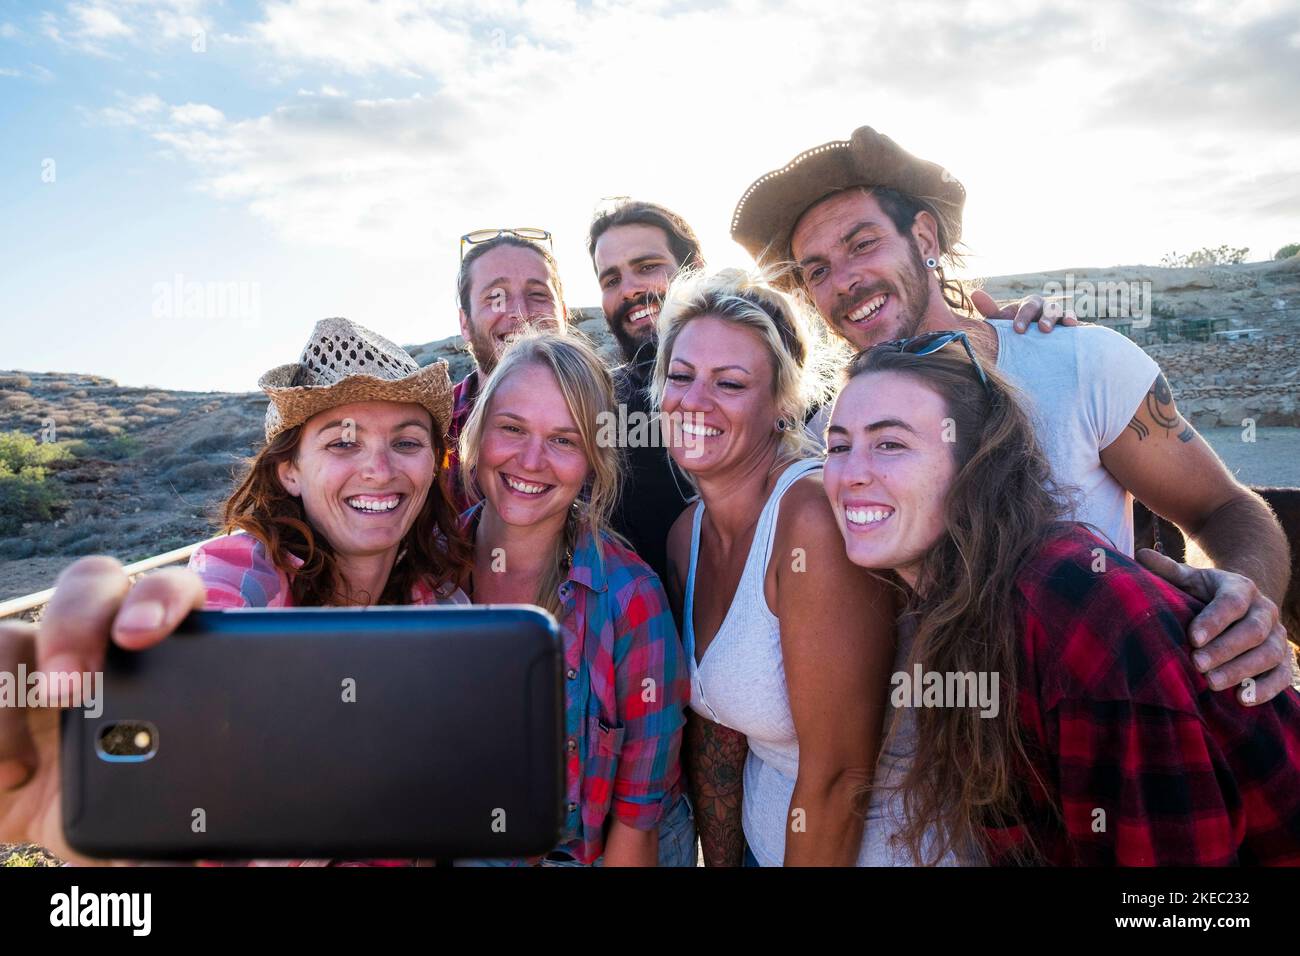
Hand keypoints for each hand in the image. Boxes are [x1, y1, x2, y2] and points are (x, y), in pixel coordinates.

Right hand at [0, 556, 205, 862]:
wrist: (50, 818)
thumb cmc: (118, 799)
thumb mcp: (151, 809)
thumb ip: (175, 820)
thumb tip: (194, 858)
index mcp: (161, 652)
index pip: (170, 593)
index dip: (159, 599)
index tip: (143, 634)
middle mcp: (98, 641)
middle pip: (91, 584)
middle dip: (76, 624)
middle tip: (68, 688)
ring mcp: (35, 659)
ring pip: (12, 635)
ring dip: (6, 687)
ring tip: (22, 765)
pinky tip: (6, 774)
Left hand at [970, 289, 1079, 333]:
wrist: (1036, 344)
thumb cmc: (1017, 330)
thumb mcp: (1003, 322)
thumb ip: (990, 310)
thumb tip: (974, 293)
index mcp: (1029, 305)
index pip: (1026, 308)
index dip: (1023, 318)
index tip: (1018, 331)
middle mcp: (1046, 307)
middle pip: (1047, 309)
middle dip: (1045, 318)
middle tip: (1042, 329)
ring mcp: (1060, 316)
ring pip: (1062, 313)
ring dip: (1062, 318)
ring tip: (1063, 326)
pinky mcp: (1071, 328)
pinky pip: (1077, 323)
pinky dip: (1077, 324)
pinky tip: (1077, 328)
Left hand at [1136, 549, 1293, 704]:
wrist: (1242, 603)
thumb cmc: (1205, 594)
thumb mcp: (1190, 579)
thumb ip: (1168, 570)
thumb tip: (1141, 554)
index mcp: (1241, 588)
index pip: (1231, 603)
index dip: (1214, 620)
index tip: (1193, 637)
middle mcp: (1265, 610)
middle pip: (1253, 631)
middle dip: (1225, 649)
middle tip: (1197, 665)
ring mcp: (1278, 635)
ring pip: (1269, 654)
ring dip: (1242, 671)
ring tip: (1212, 684)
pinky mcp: (1283, 659)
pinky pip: (1282, 675)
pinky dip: (1266, 689)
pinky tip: (1243, 700)